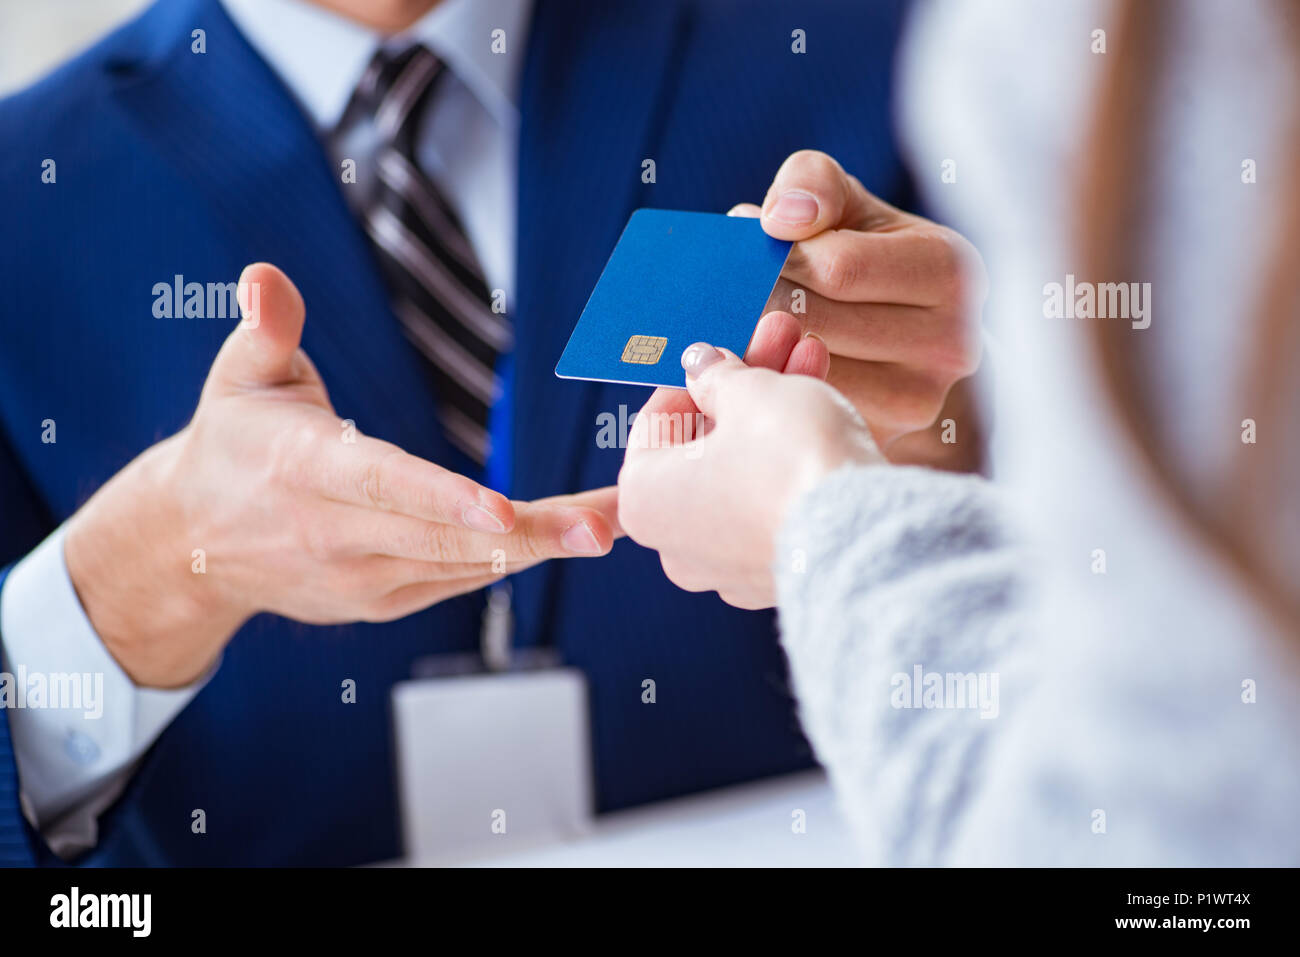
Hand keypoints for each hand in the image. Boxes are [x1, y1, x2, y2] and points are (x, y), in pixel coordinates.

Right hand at [64, 263, 617, 687]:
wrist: (192, 545)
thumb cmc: (232, 446)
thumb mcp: (238, 378)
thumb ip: (267, 329)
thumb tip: (264, 277)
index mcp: (304, 471)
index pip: (382, 484)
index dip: (445, 499)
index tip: (506, 510)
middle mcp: (334, 535)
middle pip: (444, 536)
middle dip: (532, 531)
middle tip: (605, 521)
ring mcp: (359, 579)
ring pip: (461, 564)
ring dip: (540, 546)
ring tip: (607, 524)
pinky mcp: (379, 601)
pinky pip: (455, 579)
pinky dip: (507, 559)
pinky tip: (560, 537)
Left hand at [618, 342, 880, 609]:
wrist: (863, 535)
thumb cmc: (788, 464)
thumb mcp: (748, 394)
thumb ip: (718, 377)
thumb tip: (702, 367)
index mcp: (643, 500)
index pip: (658, 423)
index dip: (696, 378)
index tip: (725, 353)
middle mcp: (677, 545)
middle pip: (707, 445)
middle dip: (746, 387)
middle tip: (776, 340)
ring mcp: (730, 567)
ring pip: (745, 472)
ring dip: (776, 414)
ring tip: (809, 356)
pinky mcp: (779, 575)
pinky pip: (774, 506)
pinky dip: (792, 463)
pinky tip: (824, 414)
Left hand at [731, 149, 985, 453]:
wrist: (907, 335)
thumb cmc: (870, 255)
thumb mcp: (849, 203)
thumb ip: (812, 183)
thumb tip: (780, 219)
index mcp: (951, 271)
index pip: (839, 268)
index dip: (779, 258)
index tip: (750, 253)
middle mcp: (950, 343)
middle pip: (817, 324)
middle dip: (759, 301)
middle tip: (727, 290)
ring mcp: (919, 399)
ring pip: (804, 371)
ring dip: (754, 344)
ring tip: (740, 319)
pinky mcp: (883, 437)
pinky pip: (801, 408)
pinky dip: (765, 382)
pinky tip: (753, 360)